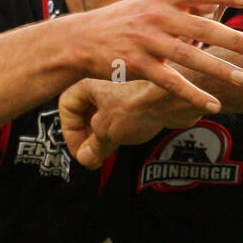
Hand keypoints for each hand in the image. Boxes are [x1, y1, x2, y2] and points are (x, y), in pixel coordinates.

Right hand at [60, 78, 196, 168]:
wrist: (175, 100)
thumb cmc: (139, 105)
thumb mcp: (106, 132)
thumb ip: (93, 147)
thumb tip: (86, 158)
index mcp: (89, 85)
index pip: (66, 107)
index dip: (70, 132)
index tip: (80, 150)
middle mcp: (104, 86)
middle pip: (86, 113)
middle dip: (88, 137)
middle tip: (93, 156)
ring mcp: (123, 96)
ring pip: (105, 119)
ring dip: (105, 138)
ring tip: (108, 153)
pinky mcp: (139, 105)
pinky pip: (123, 121)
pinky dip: (121, 134)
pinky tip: (126, 144)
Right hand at [72, 0, 242, 110]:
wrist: (81, 40)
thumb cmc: (127, 17)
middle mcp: (155, 15)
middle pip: (201, 27)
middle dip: (233, 39)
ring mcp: (145, 41)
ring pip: (188, 56)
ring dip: (218, 69)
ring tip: (242, 78)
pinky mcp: (136, 65)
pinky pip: (170, 82)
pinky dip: (192, 94)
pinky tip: (213, 103)